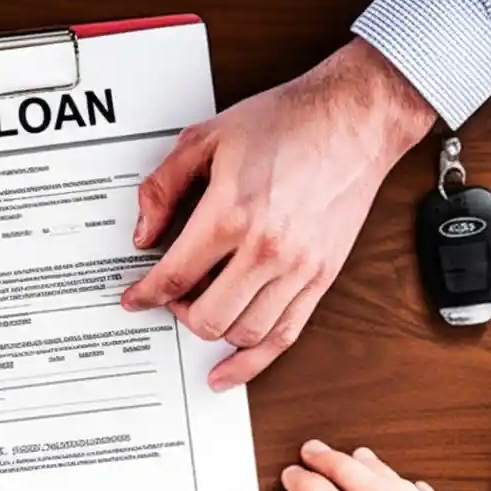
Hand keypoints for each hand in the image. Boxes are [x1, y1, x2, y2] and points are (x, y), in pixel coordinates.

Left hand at [120, 39, 435, 389]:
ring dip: (213, 331)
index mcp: (231, 214)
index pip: (174, 276)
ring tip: (202, 309)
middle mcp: (266, 249)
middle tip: (172, 296)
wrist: (355, 119)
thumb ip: (163, 187)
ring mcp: (298, 269)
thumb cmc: (288, 122)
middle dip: (178, 313)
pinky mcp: (321, 278)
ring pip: (242, 333)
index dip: (145, 294)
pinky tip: (229, 371)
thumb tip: (143, 232)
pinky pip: (284, 336)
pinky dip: (252, 362)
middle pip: (205, 316)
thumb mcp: (206, 138)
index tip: (134, 299)